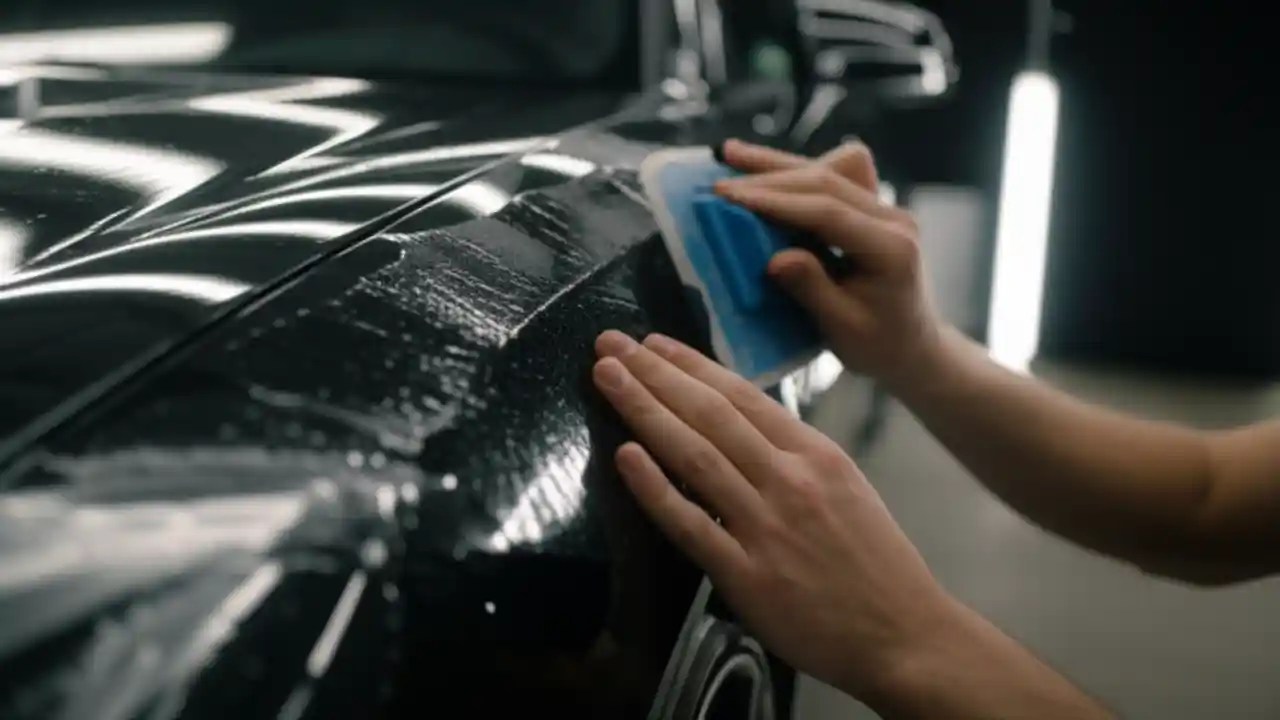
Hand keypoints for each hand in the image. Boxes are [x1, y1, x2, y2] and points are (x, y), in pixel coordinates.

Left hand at [591, 329, 958, 698]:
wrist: (905, 636)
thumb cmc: (876, 564)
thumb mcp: (846, 487)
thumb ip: (794, 456)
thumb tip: (740, 426)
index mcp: (815, 454)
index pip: (741, 396)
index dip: (691, 365)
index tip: (652, 343)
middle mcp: (789, 480)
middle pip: (709, 414)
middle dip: (654, 374)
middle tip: (611, 343)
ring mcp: (766, 526)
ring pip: (694, 455)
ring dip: (645, 411)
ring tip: (607, 378)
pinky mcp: (746, 576)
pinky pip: (692, 525)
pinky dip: (655, 489)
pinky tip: (625, 456)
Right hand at [714, 139, 947, 389]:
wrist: (914, 347)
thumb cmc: (879, 346)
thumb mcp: (843, 328)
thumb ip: (812, 289)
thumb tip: (775, 259)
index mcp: (891, 248)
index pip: (828, 211)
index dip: (777, 202)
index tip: (731, 198)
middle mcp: (893, 218)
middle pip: (827, 181)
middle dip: (769, 179)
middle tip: (719, 185)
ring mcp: (885, 208)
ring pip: (829, 170)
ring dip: (778, 164)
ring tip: (729, 153)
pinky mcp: (872, 208)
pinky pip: (832, 177)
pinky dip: (793, 173)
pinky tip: (760, 168)